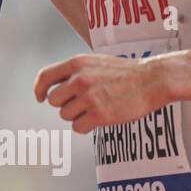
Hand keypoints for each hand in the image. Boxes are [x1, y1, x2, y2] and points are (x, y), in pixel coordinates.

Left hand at [34, 54, 171, 133]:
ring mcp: (89, 97)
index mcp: (76, 63)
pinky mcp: (100, 114)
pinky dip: (85, 126)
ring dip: (77, 115)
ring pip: (65, 115)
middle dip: (65, 104)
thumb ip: (73, 71)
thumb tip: (50, 88)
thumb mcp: (94, 62)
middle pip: (54, 101)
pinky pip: (78, 127)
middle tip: (83, 102)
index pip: (44, 76)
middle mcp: (79, 79)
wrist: (152, 80)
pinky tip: (99, 118)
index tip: (40, 98)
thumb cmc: (124, 72)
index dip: (39, 89)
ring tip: (96, 107)